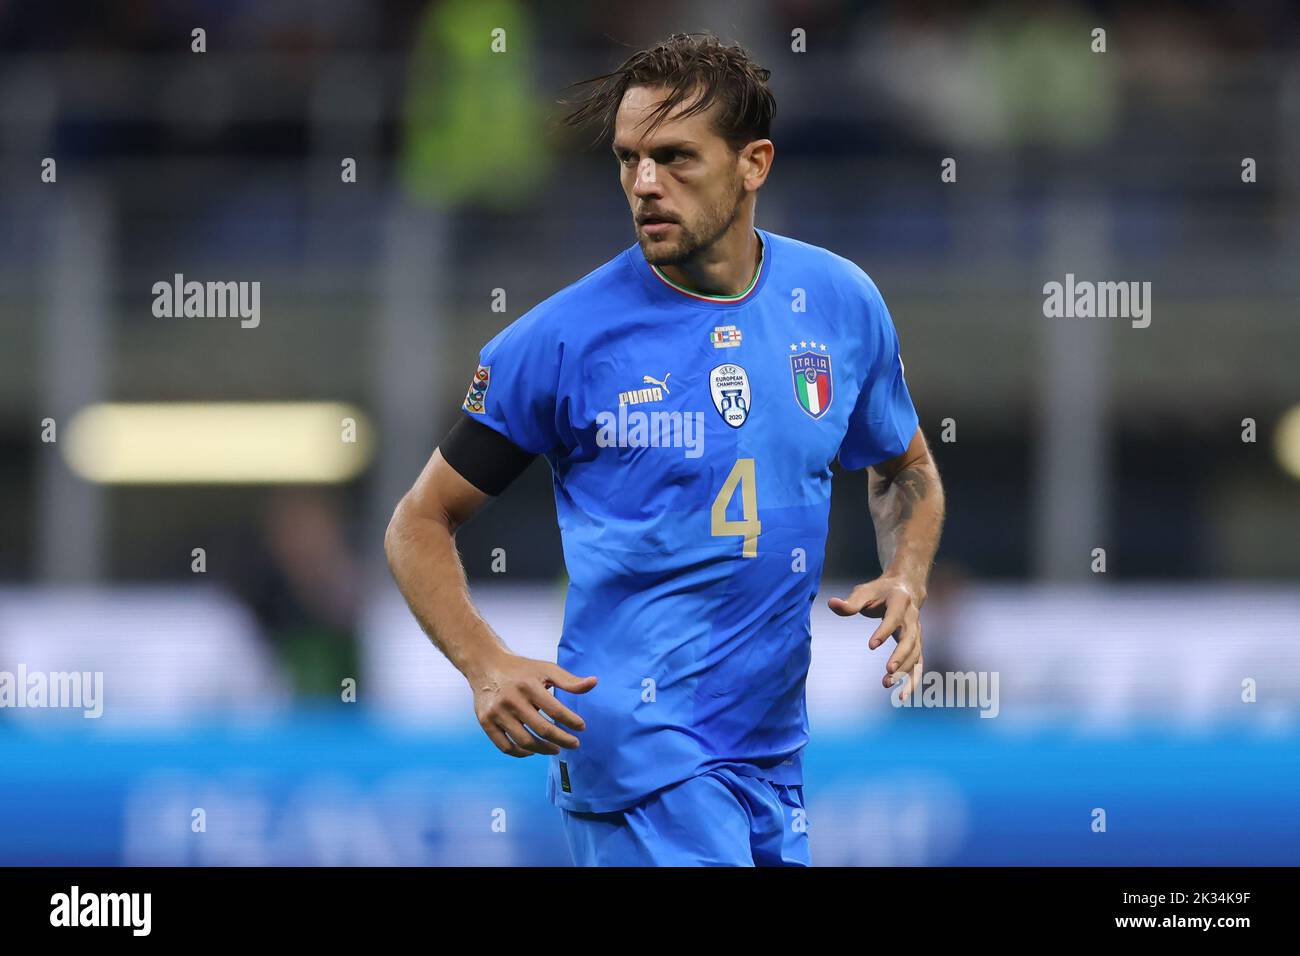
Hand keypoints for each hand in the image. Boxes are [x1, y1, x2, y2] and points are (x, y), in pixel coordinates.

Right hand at [468, 651, 596, 757]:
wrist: (486, 665)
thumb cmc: (521, 669)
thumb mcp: (546, 669)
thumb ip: (569, 680)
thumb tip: (594, 683)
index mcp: (528, 685)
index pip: (555, 710)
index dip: (571, 721)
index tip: (582, 728)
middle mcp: (512, 700)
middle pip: (542, 729)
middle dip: (563, 740)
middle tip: (574, 744)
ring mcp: (497, 713)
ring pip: (525, 741)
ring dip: (544, 749)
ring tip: (556, 749)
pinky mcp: (486, 722)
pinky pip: (505, 746)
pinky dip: (521, 753)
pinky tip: (533, 751)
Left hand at [828, 577, 923, 699]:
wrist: (905, 589)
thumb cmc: (880, 591)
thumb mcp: (864, 592)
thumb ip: (850, 602)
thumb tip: (831, 604)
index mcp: (900, 602)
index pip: (893, 619)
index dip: (884, 632)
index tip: (871, 646)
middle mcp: (912, 619)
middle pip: (910, 640)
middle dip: (901, 657)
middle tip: (888, 671)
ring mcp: (917, 633)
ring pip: (916, 655)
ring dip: (905, 671)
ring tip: (887, 684)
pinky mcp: (917, 645)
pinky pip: (918, 664)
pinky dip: (912, 681)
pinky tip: (901, 697)